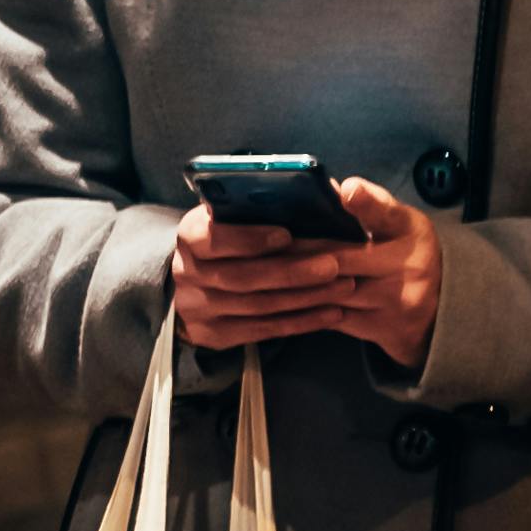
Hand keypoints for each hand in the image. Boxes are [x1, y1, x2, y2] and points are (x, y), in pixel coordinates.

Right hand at [169, 179, 444, 376]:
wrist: (195, 282)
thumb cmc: (228, 237)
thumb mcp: (231, 217)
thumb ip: (257, 208)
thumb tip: (308, 194)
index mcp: (190, 236)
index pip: (214, 238)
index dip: (251, 238)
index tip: (287, 234)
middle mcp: (188, 275)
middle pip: (242, 277)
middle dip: (291, 272)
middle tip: (332, 265)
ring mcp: (198, 310)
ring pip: (258, 307)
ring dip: (305, 298)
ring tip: (342, 287)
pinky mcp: (214, 336)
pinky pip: (263, 331)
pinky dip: (301, 322)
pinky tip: (332, 313)